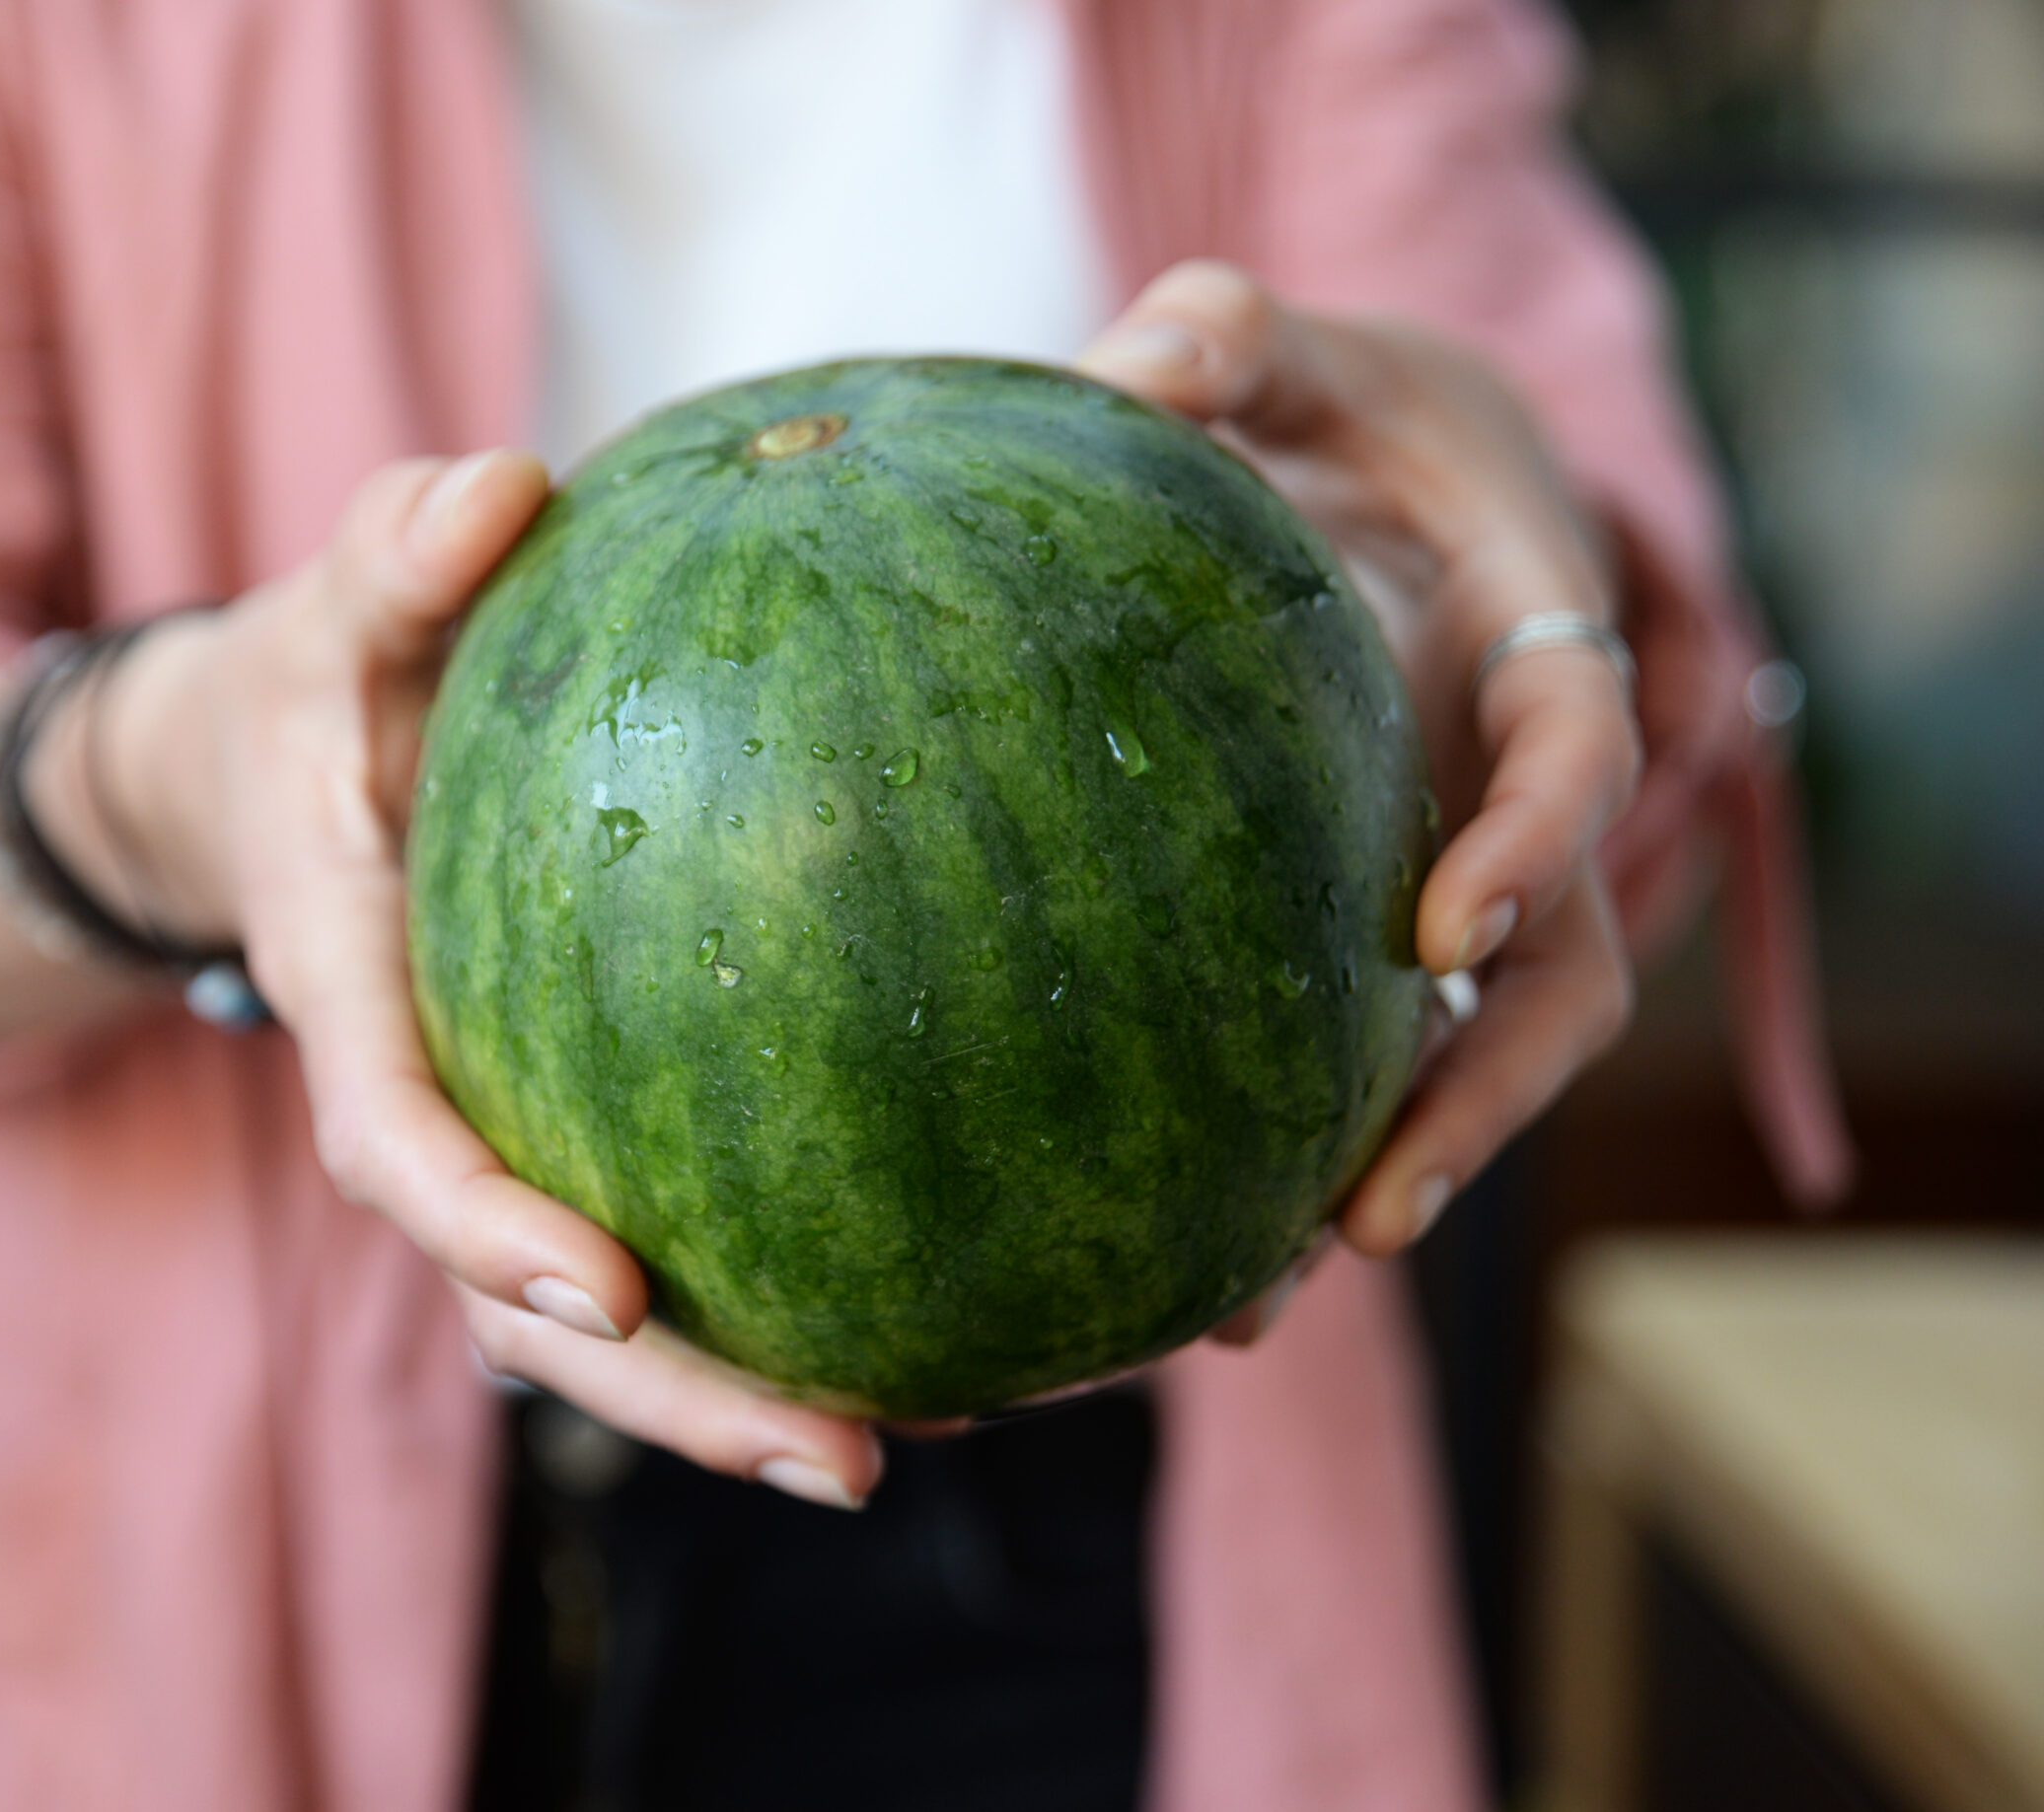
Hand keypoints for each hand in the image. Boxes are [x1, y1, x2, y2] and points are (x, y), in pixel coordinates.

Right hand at [88, 452, 884, 1509]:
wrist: (289, 779)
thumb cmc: (326, 691)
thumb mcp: (335, 610)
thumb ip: (395, 555)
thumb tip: (496, 487)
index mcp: (357, 1009)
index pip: (404, 1153)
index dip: (494, 1235)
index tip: (612, 1291)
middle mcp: (435, 1112)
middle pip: (533, 1311)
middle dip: (676, 1398)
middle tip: (845, 1459)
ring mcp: (509, 1145)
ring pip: (612, 1323)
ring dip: (751, 1398)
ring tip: (935, 1434)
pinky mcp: (581, 1136)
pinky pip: (681, 1236)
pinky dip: (784, 1293)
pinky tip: (948, 1318)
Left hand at [1080, 262, 1640, 1316]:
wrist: (1380, 474)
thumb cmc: (1348, 407)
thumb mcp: (1300, 348)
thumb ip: (1226, 334)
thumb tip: (1119, 367)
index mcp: (1537, 646)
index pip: (1572, 755)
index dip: (1531, 843)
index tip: (1445, 932)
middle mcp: (1520, 788)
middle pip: (1556, 978)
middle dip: (1475, 1101)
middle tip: (1365, 1219)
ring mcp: (1461, 869)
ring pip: (1468, 1055)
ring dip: (1381, 1169)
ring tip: (1247, 1299)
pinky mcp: (1379, 922)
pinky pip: (1362, 1049)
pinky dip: (1297, 1140)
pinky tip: (1179, 1241)